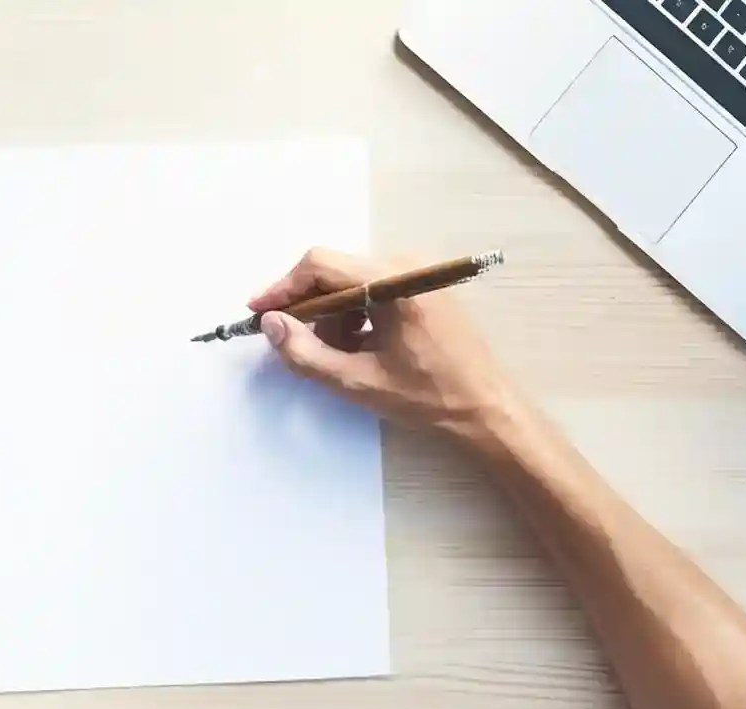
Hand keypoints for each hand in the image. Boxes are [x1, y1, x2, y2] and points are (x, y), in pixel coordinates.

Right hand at [249, 248, 521, 441]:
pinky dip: (356, 315)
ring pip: (352, 281)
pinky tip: (360, 348)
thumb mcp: (359, 382)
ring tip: (337, 356)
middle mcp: (406, 264)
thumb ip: (307, 354)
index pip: (320, 265)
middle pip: (335, 270)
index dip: (282, 288)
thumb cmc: (429, 398)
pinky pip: (374, 288)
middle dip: (309, 308)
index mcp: (394, 281)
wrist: (487, 408)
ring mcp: (419, 272)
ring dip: (333, 316)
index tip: (257, 314)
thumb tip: (272, 325)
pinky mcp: (425, 285)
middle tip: (294, 342)